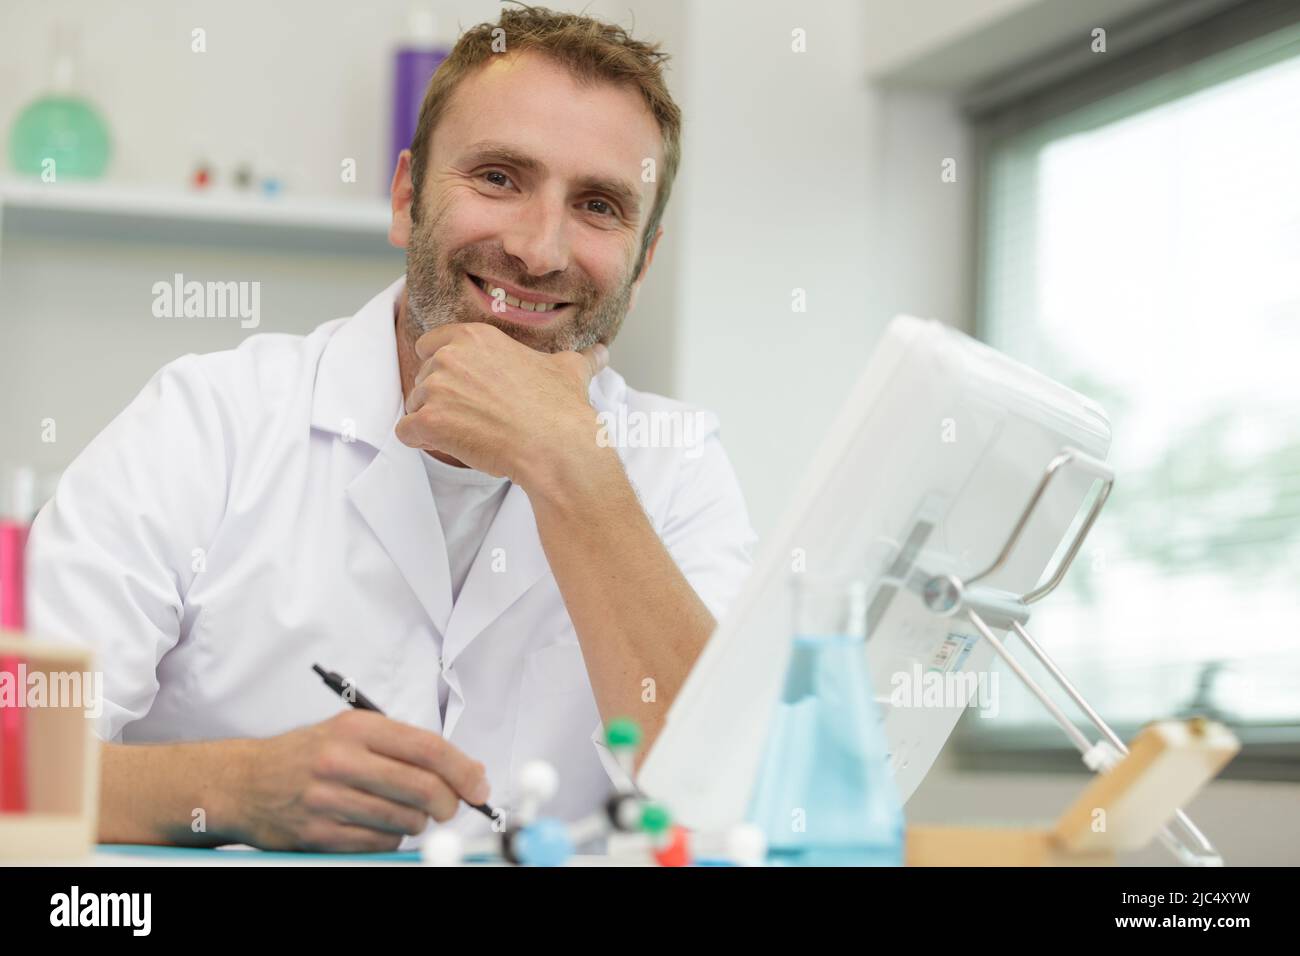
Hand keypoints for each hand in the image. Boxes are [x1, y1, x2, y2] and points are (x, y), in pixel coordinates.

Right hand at [231, 710, 489, 851]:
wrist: (245, 782)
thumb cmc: (308, 754)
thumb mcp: (352, 731)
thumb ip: (406, 746)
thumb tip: (464, 770)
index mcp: (357, 728)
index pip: (427, 748)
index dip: (463, 770)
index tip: (479, 785)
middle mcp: (342, 760)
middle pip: (422, 788)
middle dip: (448, 803)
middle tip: (450, 807)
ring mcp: (328, 799)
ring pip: (405, 820)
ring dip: (417, 822)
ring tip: (404, 811)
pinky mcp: (319, 833)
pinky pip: (378, 843)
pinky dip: (390, 838)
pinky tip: (377, 824)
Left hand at [395, 322, 608, 484]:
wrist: (556, 448)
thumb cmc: (561, 409)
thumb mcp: (570, 371)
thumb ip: (580, 358)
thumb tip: (601, 353)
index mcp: (475, 337)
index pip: (433, 343)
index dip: (444, 367)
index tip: (464, 387)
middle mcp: (450, 356)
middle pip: (424, 376)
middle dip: (442, 397)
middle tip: (474, 416)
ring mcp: (436, 388)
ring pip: (415, 404)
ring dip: (434, 421)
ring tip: (469, 433)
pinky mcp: (429, 421)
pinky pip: (406, 432)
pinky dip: (421, 442)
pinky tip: (451, 446)